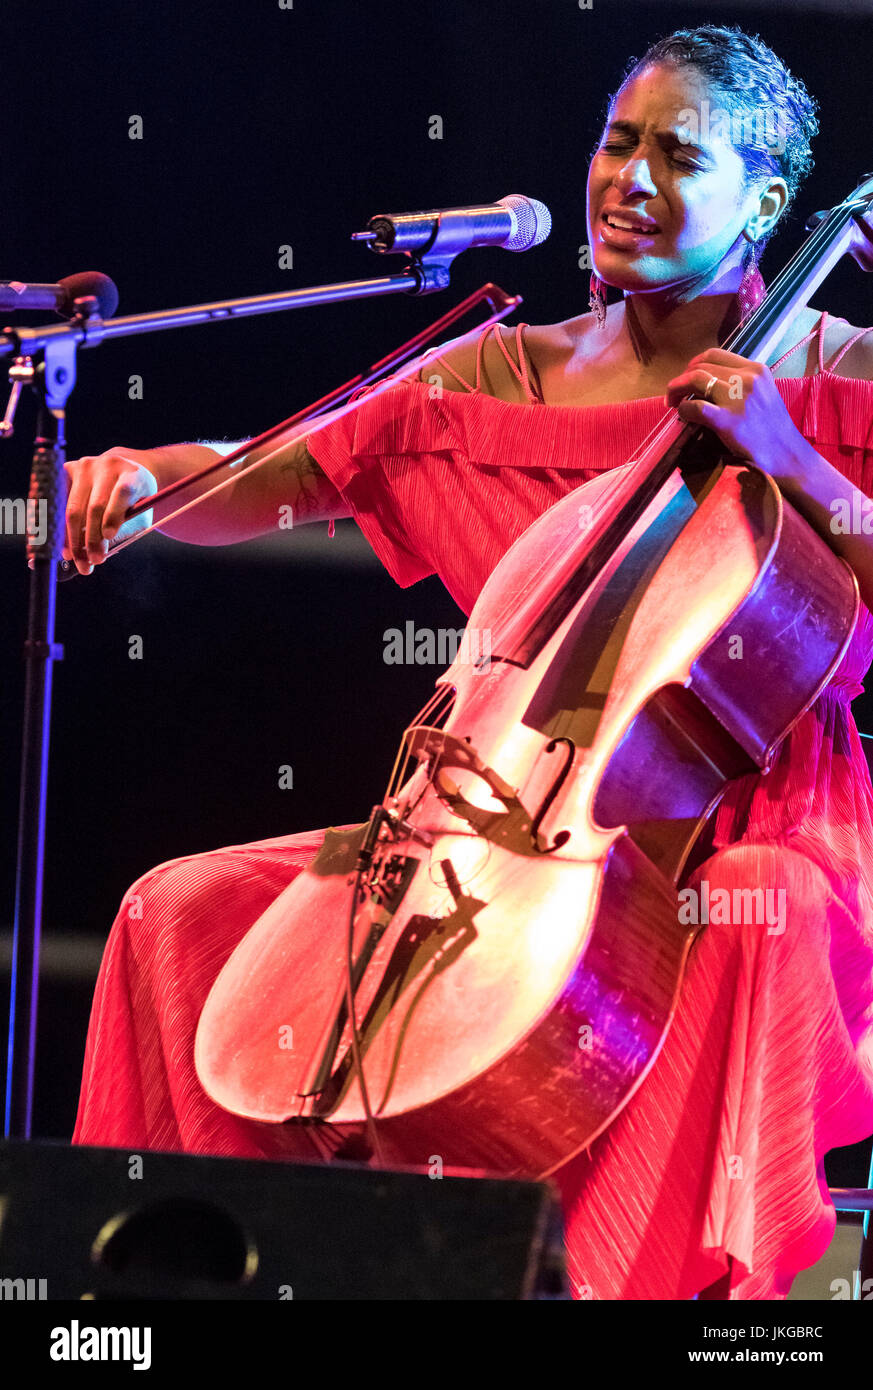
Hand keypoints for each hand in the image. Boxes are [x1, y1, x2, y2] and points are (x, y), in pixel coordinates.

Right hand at [63, 449, 156, 574]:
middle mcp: (109, 466)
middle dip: (91, 538)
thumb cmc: (135, 501)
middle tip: (91, 563)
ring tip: (76, 559)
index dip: (113, 515)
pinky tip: (59, 543)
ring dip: (73, 538)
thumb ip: (122, 531)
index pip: (122, 493)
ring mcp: (87, 466)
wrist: (124, 473)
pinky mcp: (69, 470)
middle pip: (95, 505)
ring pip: (74, 507)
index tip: (108, 536)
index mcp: (134, 474)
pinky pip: (59, 502)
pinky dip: (58, 525)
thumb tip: (95, 556)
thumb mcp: (139, 515)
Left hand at [664, 348, 811, 479]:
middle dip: (682, 378)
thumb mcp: (762, 394)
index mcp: (756, 370)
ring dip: (676, 389)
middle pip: (702, 366)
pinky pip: (695, 407)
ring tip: (671, 402)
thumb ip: (739, 383)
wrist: (786, 455)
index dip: (694, 364)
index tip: (686, 376)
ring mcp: (738, 399)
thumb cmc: (771, 428)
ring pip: (696, 380)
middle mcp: (748, 379)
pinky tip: (683, 415)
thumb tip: (705, 381)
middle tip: (673, 394)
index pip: (715, 354)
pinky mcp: (729, 420)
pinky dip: (683, 409)